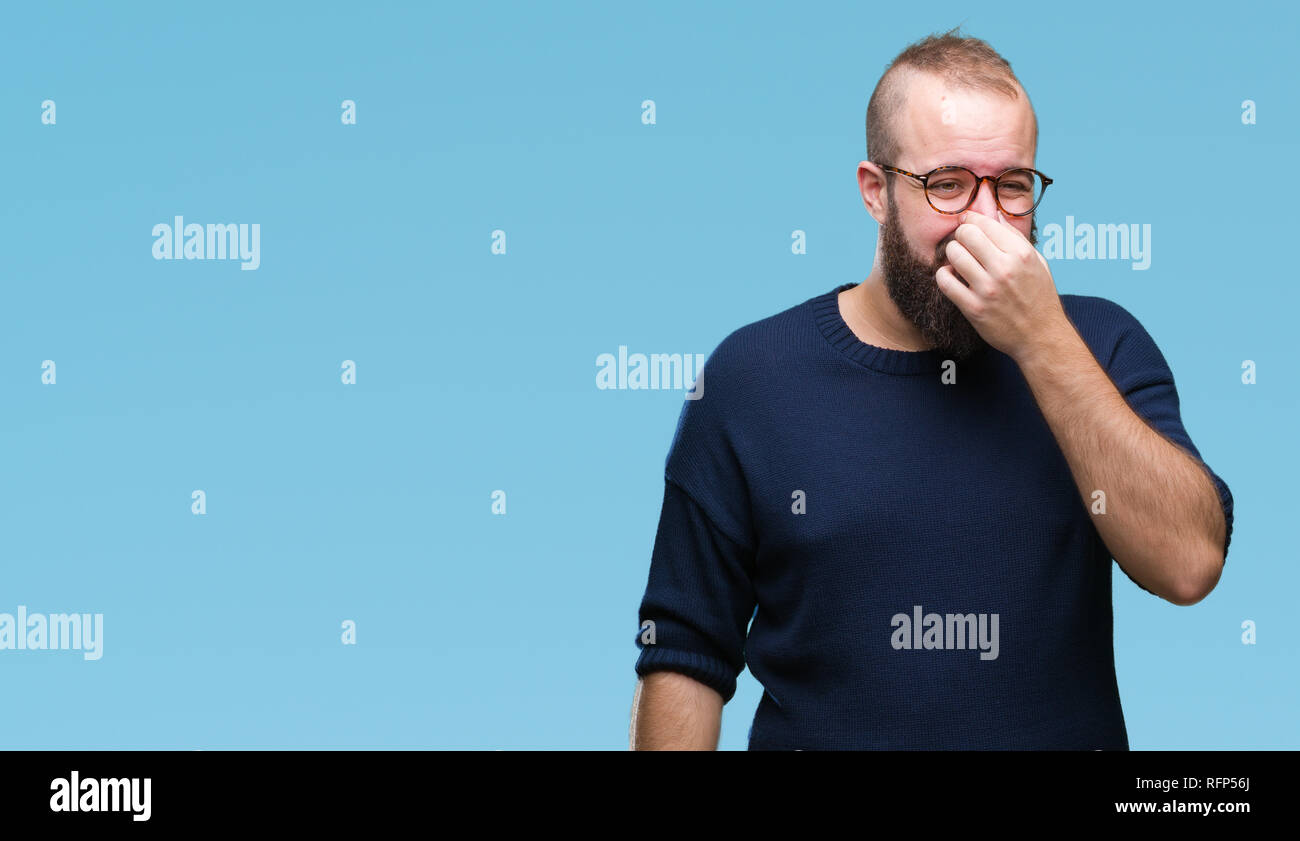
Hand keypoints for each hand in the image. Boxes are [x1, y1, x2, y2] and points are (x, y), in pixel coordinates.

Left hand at [935, 210, 1068, 360]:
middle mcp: (1004, 269)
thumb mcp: (1036, 261)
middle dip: (960, 235)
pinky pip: (945, 282)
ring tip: (958, 261)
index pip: (984, 222)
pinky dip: (944, 275)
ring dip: (952, 254)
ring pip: (953, 255)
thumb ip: (1014, 237)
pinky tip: (952, 277)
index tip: (968, 223)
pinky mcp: (973, 308)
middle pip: (966, 234)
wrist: (1041, 336)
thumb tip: (993, 214)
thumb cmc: (1039, 297)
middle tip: (962, 242)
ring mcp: (987, 289)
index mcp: (1021, 254)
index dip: (971, 220)